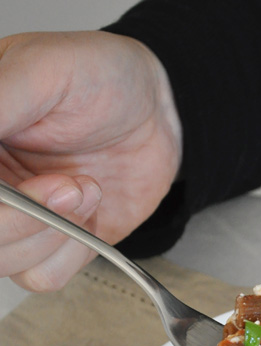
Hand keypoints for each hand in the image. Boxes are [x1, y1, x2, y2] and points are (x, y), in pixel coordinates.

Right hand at [0, 30, 181, 290]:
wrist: (160, 110)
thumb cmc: (100, 77)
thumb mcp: (41, 69)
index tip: (10, 185)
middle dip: (17, 219)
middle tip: (65, 185)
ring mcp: (12, 218)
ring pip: (2, 260)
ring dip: (52, 231)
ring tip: (83, 186)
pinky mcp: (49, 245)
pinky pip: (42, 276)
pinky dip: (72, 250)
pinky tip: (88, 210)